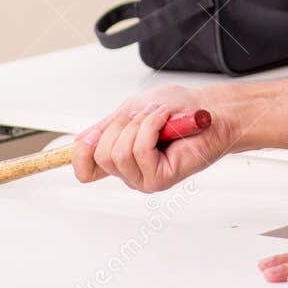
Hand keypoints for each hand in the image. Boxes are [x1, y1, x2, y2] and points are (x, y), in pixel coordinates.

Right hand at [72, 87, 235, 192]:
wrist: (209, 110)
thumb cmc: (178, 109)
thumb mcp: (132, 111)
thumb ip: (106, 128)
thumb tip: (79, 142)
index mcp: (121, 158)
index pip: (85, 170)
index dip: (80, 154)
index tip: (89, 137)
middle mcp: (131, 172)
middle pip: (100, 155)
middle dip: (120, 125)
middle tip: (143, 115)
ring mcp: (145, 178)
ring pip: (118, 154)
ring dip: (138, 125)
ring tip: (159, 118)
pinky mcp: (160, 179)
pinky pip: (140, 151)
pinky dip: (151, 127)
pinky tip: (165, 122)